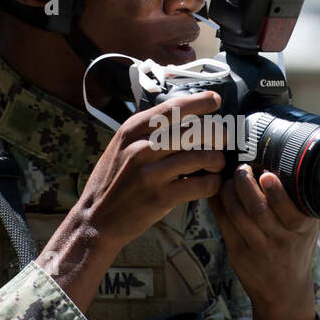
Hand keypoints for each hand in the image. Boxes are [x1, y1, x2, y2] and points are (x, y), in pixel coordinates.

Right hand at [40, 91, 225, 310]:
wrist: (95, 219)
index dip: (198, 102)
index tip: (215, 100)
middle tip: (224, 138)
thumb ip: (146, 132)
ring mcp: (150, 173)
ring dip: (217, 160)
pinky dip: (212, 184)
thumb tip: (181, 117)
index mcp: (132, 130)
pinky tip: (212, 184)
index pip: (172, 108)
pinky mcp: (160, 197)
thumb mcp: (121, 147)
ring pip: (200, 157)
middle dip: (215, 133)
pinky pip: (199, 185)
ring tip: (219, 163)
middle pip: (192, 131)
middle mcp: (140, 147)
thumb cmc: (112, 182)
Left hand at [208, 163, 319, 317]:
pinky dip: (218, 202)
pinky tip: (218, 190)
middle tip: (242, 168)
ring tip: (230, 178)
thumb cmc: (297, 248)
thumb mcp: (311, 227)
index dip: (275, 191)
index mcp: (302, 230)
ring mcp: (257, 248)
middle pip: (257, 209)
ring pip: (236, 214)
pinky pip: (223, 222)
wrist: (284, 291)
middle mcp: (280, 240)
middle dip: (244, 183)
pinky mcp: (237, 253)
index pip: (288, 209)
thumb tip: (297, 161)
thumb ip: (307, 200)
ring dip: (228, 191)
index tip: (266, 175)